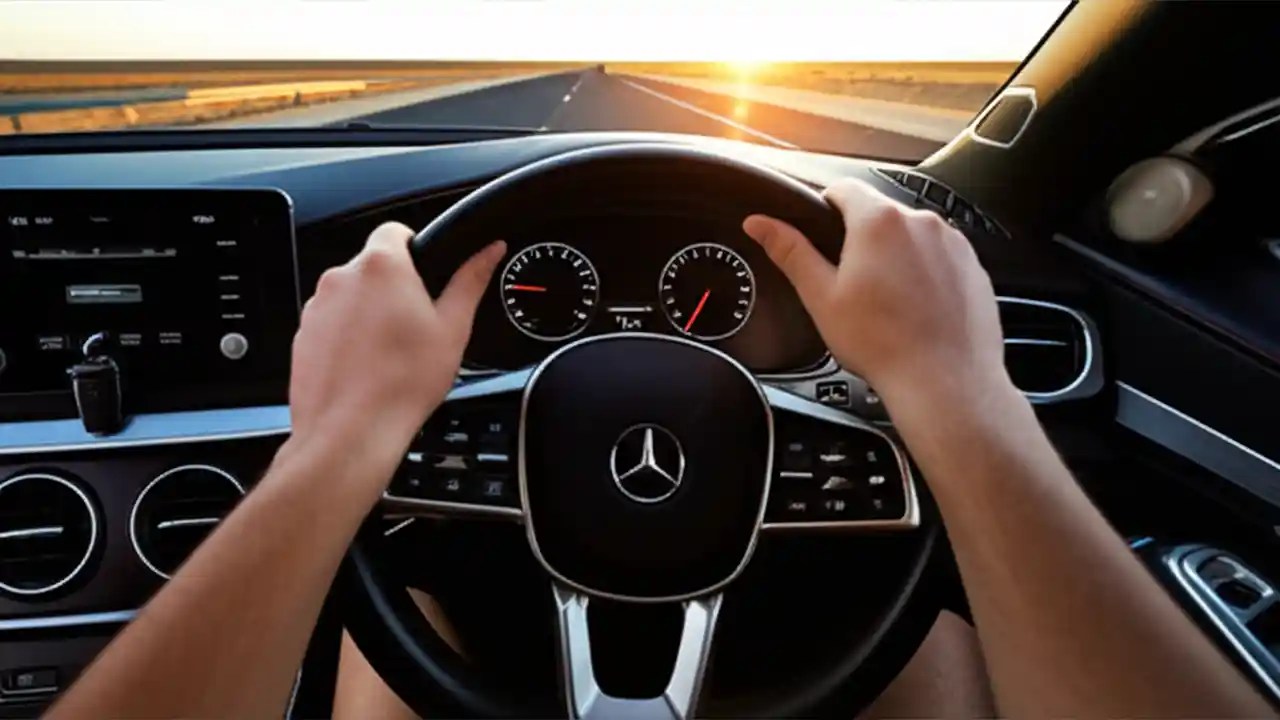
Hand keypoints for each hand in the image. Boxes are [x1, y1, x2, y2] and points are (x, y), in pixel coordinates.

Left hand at [288, 222, 504, 459]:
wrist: (351, 432)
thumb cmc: (402, 384)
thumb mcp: (453, 329)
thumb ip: (471, 281)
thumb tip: (489, 253)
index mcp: (382, 266)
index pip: (396, 230)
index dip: (415, 247)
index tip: (425, 273)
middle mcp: (341, 279)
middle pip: (373, 267)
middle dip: (395, 289)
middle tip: (417, 325)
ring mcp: (316, 308)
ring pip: (351, 297)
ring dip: (370, 314)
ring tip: (392, 353)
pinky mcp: (302, 336)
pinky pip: (331, 325)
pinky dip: (348, 338)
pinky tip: (368, 367)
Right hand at [743, 178, 1008, 405]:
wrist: (945, 382)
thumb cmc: (882, 343)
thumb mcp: (821, 297)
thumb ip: (790, 252)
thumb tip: (759, 223)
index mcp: (878, 222)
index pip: (844, 188)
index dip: (826, 207)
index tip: (822, 233)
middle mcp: (921, 222)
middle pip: (879, 214)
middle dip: (862, 240)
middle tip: (851, 284)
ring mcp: (953, 243)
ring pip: (911, 236)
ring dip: (896, 256)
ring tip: (887, 303)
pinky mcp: (973, 266)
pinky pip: (940, 257)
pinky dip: (926, 274)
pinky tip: (916, 309)